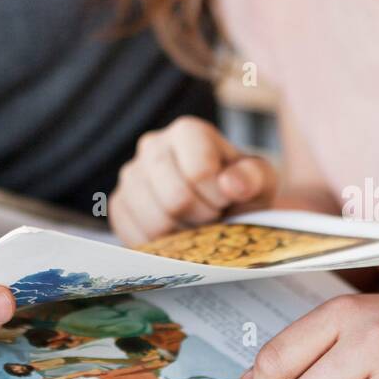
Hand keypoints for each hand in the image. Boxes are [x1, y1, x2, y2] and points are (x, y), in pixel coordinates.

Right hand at [108, 116, 276, 246]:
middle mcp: (151, 146)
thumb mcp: (259, 179)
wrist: (220, 204)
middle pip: (175, 199)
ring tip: (195, 225)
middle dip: (202, 219)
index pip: (198, 172)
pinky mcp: (118, 204)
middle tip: (213, 218)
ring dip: (182, 237)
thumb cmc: (239, 188)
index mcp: (187, 131)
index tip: (227, 201)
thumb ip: (253, 177)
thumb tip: (230, 185)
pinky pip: (134, 235)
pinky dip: (161, 247)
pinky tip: (176, 236)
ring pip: (154, 221)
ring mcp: (130, 175)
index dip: (218, 198)